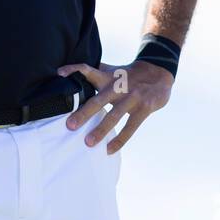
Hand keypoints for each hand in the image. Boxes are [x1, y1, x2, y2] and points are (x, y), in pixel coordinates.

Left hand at [56, 60, 174, 153]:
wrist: (160, 72)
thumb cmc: (129, 75)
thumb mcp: (114, 71)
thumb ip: (97, 73)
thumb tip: (71, 74)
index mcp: (108, 77)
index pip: (89, 69)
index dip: (75, 69)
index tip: (60, 74)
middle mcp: (118, 86)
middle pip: (99, 99)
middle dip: (84, 113)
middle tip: (70, 125)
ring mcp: (132, 97)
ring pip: (114, 115)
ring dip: (101, 129)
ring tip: (88, 143)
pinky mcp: (144, 108)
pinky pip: (130, 127)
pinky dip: (120, 140)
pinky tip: (109, 150)